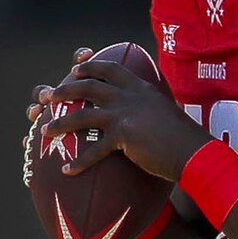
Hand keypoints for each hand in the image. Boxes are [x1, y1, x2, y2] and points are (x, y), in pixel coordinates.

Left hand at [32, 45, 207, 184]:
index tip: (76, 69)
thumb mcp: (167, 111)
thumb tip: (148, 111)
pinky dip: (78, 162)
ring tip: (44, 130)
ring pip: (83, 115)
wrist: (193, 150)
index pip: (112, 69)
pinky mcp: (123, 136)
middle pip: (89, 87)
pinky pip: (93, 150)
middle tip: (49, 95)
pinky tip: (67, 171)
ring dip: (60, 123)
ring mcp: (125, 114)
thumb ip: (152, 107)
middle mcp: (130, 97)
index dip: (91, 67)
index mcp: (140, 88)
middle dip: (65, 90)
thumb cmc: (184, 137)